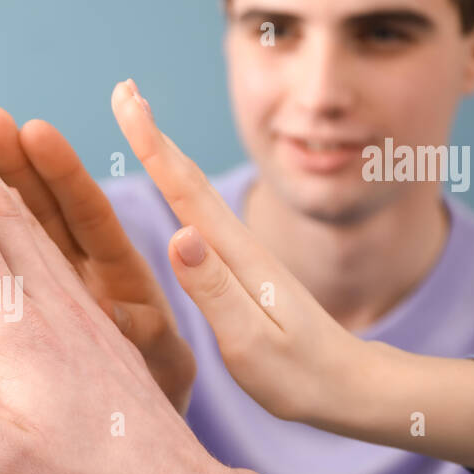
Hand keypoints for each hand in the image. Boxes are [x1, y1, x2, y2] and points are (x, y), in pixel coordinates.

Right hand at [110, 78, 473, 468]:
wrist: (351, 385)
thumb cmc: (300, 375)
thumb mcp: (252, 342)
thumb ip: (216, 290)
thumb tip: (180, 233)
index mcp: (236, 256)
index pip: (185, 190)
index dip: (152, 144)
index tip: (125, 100)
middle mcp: (238, 244)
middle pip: (187, 177)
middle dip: (152, 131)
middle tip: (122, 88)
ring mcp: (241, 253)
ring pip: (194, 192)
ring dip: (164, 152)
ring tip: (137, 120)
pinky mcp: (241, 268)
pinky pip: (199, 215)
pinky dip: (177, 185)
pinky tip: (171, 184)